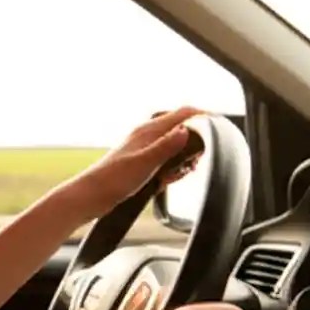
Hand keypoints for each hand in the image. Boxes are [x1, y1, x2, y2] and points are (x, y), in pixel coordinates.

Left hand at [58, 106, 203, 221]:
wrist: (91, 196)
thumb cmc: (113, 179)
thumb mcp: (146, 162)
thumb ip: (167, 146)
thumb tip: (186, 129)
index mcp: (149, 130)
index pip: (183, 113)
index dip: (203, 117)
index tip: (219, 128)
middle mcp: (147, 136)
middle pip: (182, 130)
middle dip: (193, 145)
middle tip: (192, 163)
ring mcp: (144, 149)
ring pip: (175, 148)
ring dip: (182, 160)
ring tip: (175, 175)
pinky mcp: (141, 163)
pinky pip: (165, 161)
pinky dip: (171, 169)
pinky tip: (166, 180)